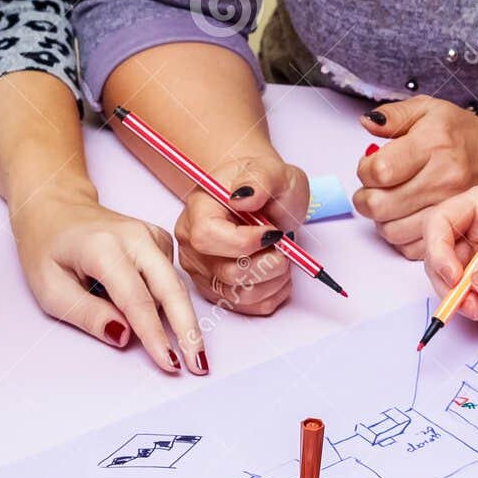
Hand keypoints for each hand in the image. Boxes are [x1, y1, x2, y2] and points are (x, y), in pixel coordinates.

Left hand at [11, 183, 204, 373]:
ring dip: (181, 320)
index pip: (137, 300)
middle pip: (171, 290)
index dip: (154, 336)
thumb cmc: (47, 249)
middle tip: (198, 364)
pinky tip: (149, 305)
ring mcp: (150, 236)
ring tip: (187, 350)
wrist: (55, 208)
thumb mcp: (51, 290)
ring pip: (174, 287)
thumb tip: (124, 337)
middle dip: (188, 330)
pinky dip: (165, 300)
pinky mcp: (159, 240)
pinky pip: (169, 279)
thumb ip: (89, 315)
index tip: (169, 363)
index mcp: (103, 248)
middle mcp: (134, 237)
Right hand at [172, 155, 307, 316]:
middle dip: (267, 264)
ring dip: (273, 281)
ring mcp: (203, 271)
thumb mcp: (271, 170)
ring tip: (283, 258)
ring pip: (238, 295)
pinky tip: (278, 273)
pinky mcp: (218, 291)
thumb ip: (261, 179)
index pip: (208, 236)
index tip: (273, 233)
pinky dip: (272, 293)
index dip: (245, 242)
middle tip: (284, 246)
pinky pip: (247, 307)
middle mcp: (192, 244)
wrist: (262, 198)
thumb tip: (244, 197)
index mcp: (198, 210)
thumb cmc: (264, 186)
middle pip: (226, 272)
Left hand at [354, 98, 477, 256]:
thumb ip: (393, 115)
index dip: (364, 171)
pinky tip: (402, 217)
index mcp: (432, 144)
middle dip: (365, 198)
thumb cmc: (459, 134)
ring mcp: (448, 206)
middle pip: (380, 205)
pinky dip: (399, 236)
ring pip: (391, 230)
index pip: (380, 170)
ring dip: (380, 219)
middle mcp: (442, 178)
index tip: (369, 166)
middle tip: (371, 188)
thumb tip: (368, 123)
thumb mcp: (426, 109)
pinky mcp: (452, 227)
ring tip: (387, 202)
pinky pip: (410, 247)